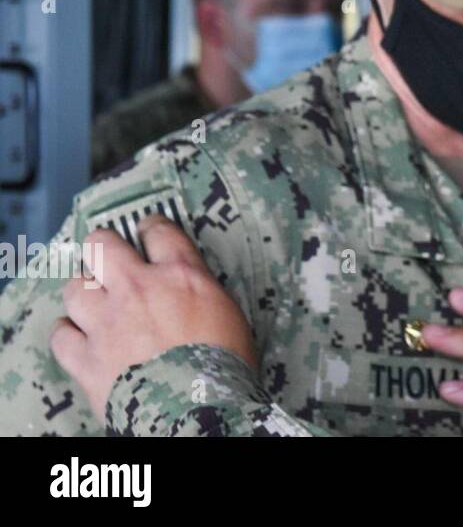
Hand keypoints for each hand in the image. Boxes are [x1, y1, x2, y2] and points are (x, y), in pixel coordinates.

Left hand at [51, 217, 255, 419]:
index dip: (151, 227)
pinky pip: (61, 335)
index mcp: (180, 276)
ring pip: (75, 287)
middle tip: (108, 256)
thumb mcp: (228, 314)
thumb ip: (200, 292)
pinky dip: (69, 333)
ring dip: (84, 291)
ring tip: (93, 300)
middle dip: (103, 247)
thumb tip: (189, 288)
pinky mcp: (86, 358)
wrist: (198, 407)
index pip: (159, 232)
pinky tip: (79, 336)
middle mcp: (138, 289)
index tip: (147, 229)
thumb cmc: (224, 364)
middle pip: (102, 246)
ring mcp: (106, 322)